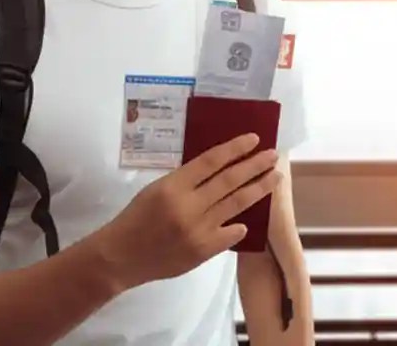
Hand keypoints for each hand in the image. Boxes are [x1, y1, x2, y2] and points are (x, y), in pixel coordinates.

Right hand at [99, 133, 280, 288]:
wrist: (121, 256)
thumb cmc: (136, 217)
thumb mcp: (156, 189)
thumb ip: (186, 180)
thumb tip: (218, 170)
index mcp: (173, 185)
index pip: (211, 161)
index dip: (234, 148)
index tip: (254, 139)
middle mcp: (188, 205)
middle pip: (229, 180)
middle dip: (255, 166)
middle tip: (274, 156)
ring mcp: (198, 230)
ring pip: (236, 204)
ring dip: (258, 189)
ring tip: (275, 178)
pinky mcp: (203, 251)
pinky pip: (229, 233)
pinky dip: (239, 225)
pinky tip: (247, 220)